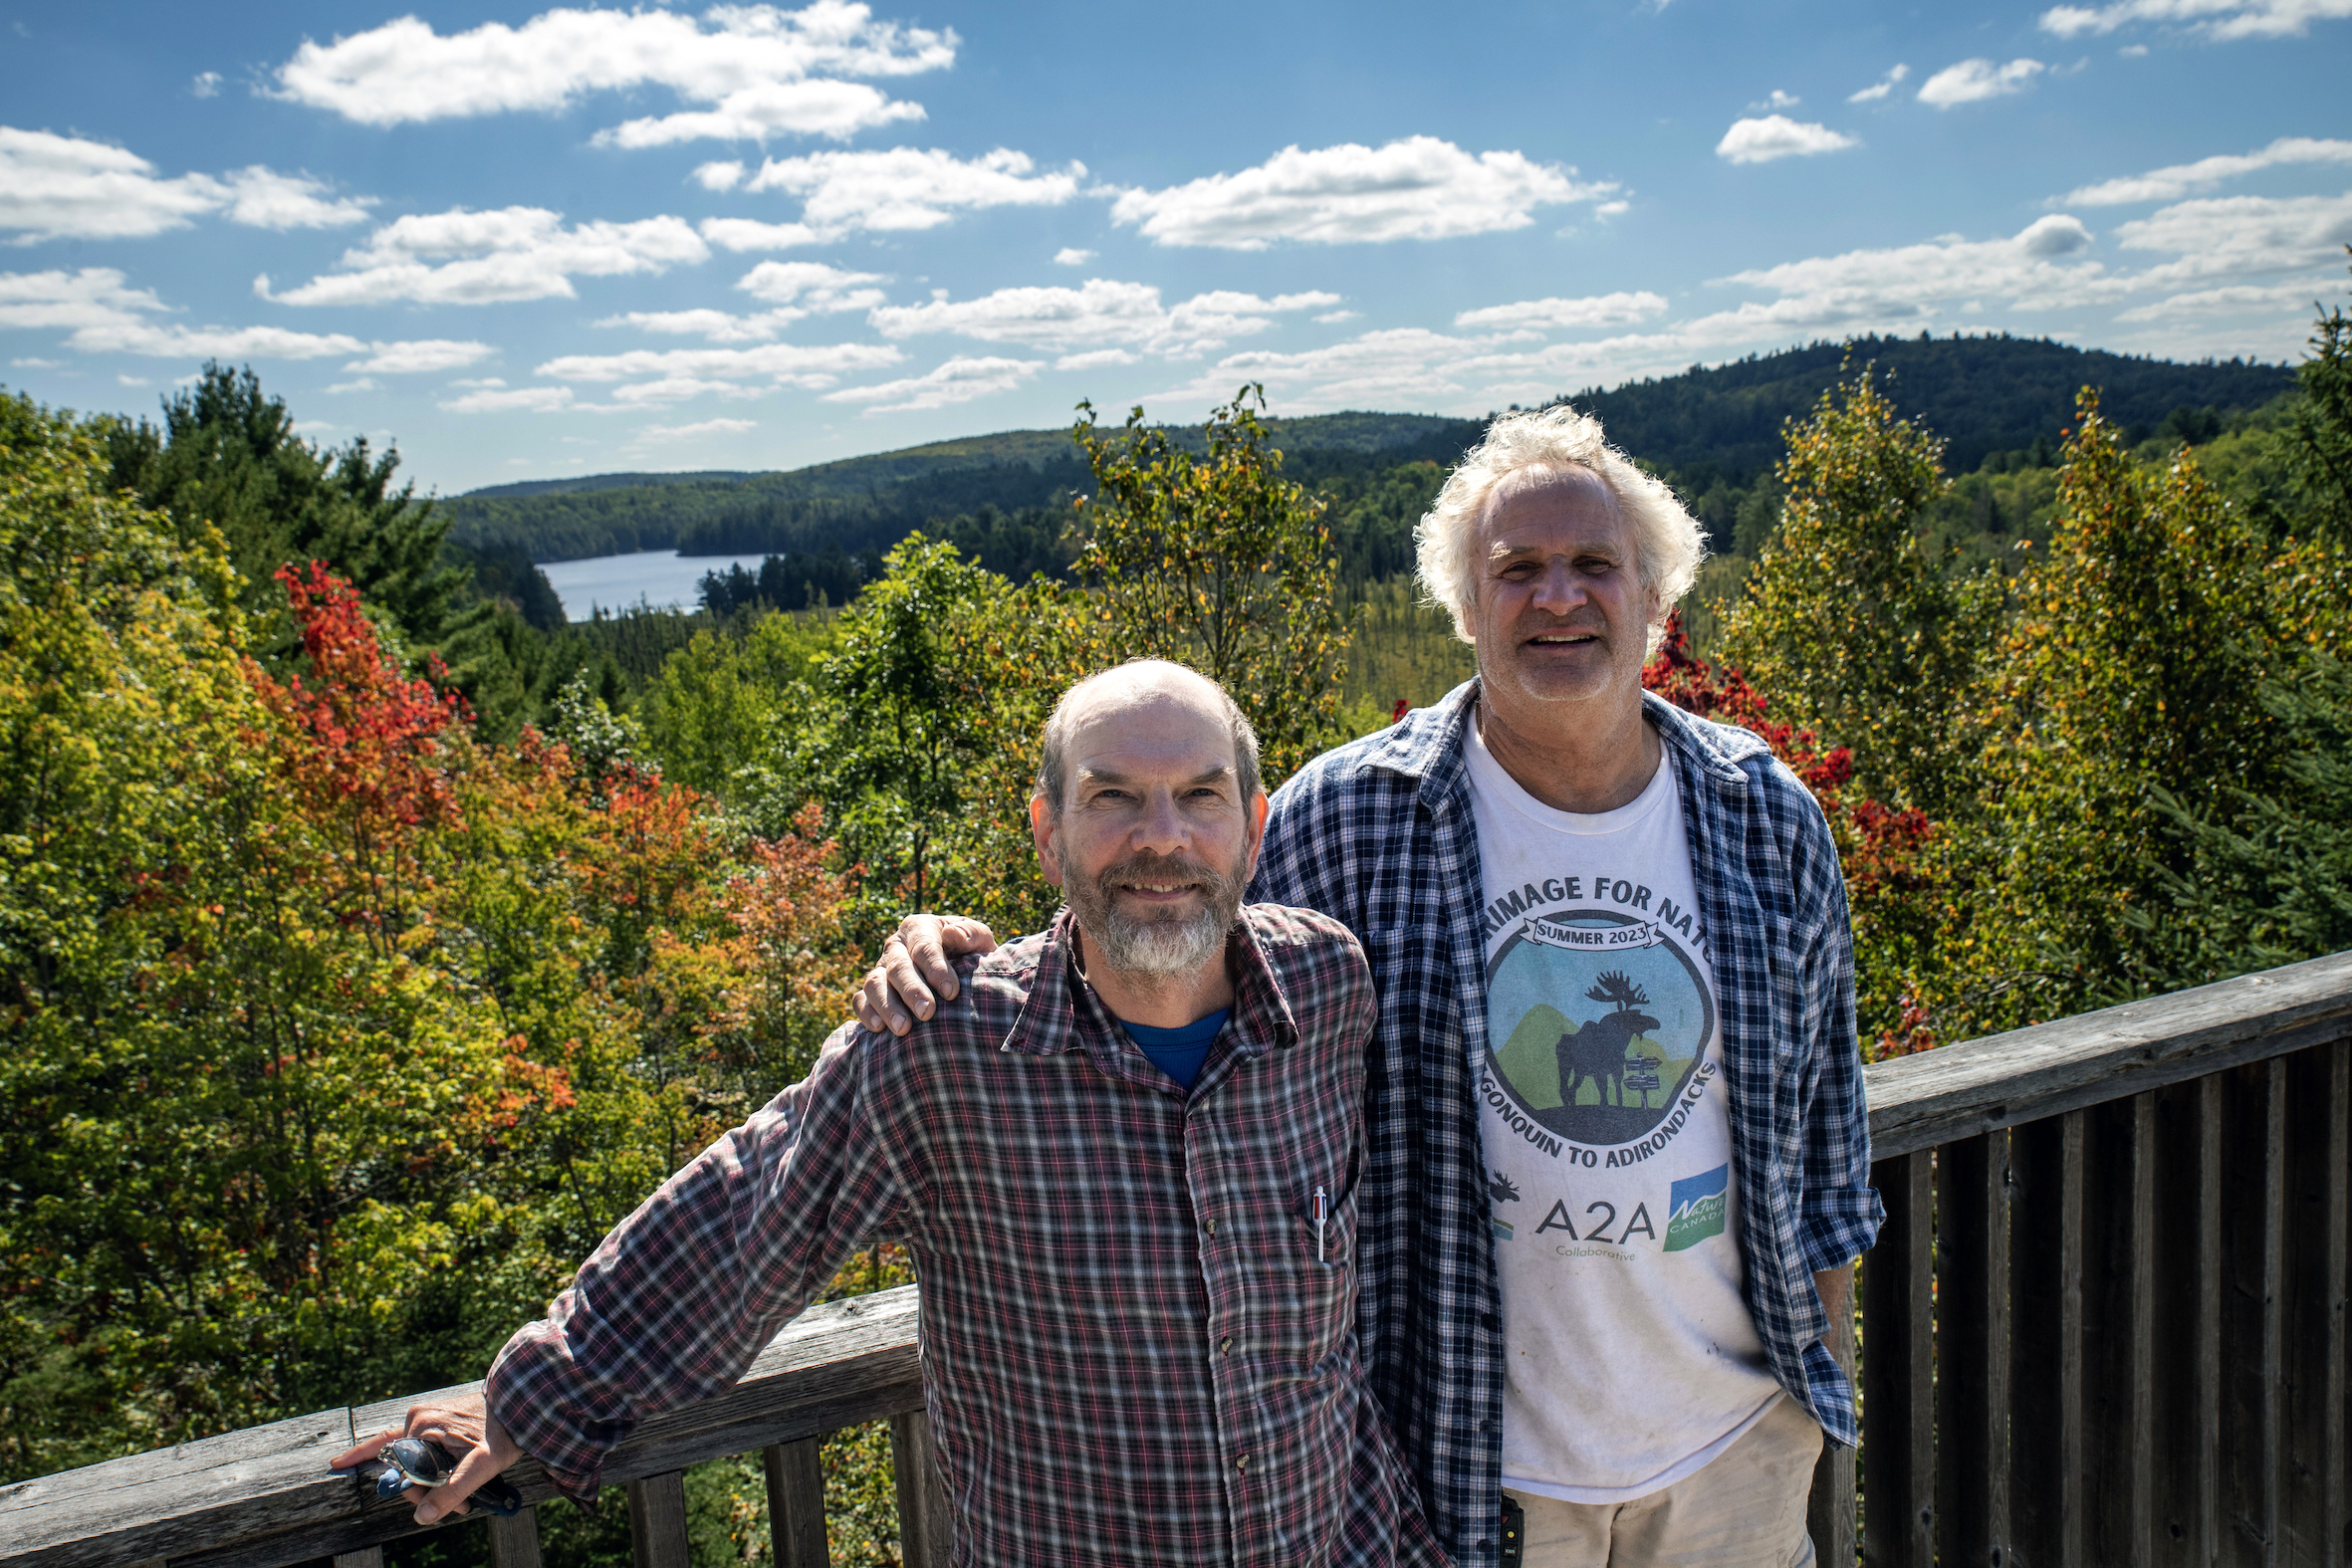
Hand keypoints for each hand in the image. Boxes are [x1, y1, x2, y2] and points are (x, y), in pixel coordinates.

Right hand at [329, 1387, 523, 1524]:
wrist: (521, 1405)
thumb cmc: (503, 1433)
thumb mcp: (481, 1465)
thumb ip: (452, 1490)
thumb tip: (422, 1516)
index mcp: (421, 1425)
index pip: (406, 1475)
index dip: (426, 1496)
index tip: (456, 1504)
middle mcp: (417, 1417)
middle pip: (410, 1468)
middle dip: (433, 1489)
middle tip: (463, 1502)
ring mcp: (424, 1416)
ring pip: (415, 1460)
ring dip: (433, 1479)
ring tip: (462, 1491)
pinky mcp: (434, 1418)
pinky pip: (414, 1444)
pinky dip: (417, 1461)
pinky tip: (395, 1464)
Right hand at [851, 914, 998, 1035]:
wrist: (958, 976)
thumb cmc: (970, 956)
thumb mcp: (979, 941)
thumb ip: (972, 934)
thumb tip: (953, 934)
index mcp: (920, 928)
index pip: (924, 946)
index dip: (936, 968)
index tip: (951, 992)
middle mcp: (896, 946)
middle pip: (898, 966)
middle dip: (912, 990)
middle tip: (927, 1012)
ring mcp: (880, 969)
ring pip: (874, 983)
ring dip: (888, 1006)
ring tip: (903, 1028)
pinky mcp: (870, 992)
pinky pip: (860, 1001)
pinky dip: (866, 1013)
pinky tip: (878, 1029)